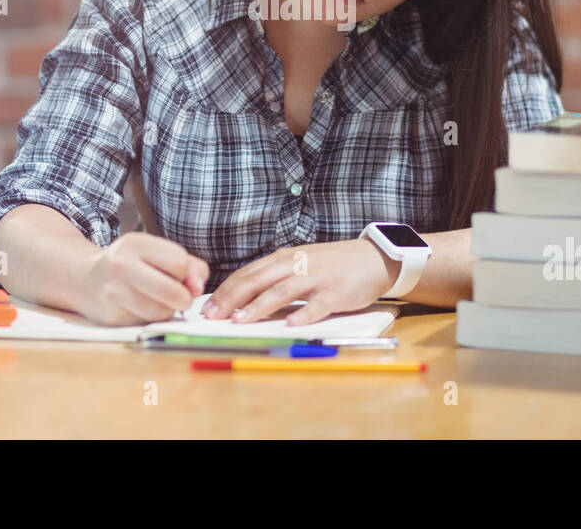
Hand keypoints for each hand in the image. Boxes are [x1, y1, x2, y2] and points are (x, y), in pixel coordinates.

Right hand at [77, 232, 208, 325]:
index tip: (181, 277)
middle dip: (184, 298)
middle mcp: (122, 266)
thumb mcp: (155, 253)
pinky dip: (152, 319)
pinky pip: (147, 323)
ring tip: (159, 301)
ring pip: (162, 311)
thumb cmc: (130, 265)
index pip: (180, 262)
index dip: (188, 274)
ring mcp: (114, 293)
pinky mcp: (112, 317)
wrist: (85, 280)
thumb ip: (188, 264)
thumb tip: (198, 286)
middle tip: (180, 297)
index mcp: (136, 244)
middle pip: (173, 291)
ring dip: (168, 311)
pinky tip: (143, 309)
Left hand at [200, 238, 398, 326]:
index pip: (248, 274)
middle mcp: (296, 264)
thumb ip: (274, 278)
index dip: (226, 291)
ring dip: (259, 306)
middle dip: (232, 299)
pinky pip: (318, 304)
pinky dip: (304, 314)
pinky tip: (290, 324)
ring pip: (282, 290)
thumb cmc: (331, 266)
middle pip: (258, 280)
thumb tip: (241, 299)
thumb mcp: (298, 264)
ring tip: (240, 321)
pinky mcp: (337, 291)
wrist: (373, 258)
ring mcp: (317, 277)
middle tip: (214, 316)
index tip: (207, 308)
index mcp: (284, 259)